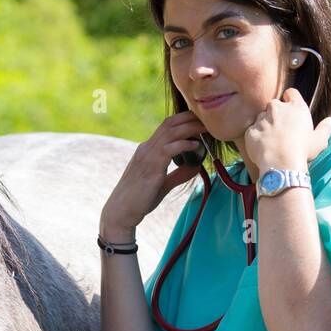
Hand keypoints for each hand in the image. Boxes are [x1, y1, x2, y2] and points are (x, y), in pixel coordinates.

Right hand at [101, 110, 205, 235]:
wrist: (121, 212)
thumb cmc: (139, 200)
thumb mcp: (162, 184)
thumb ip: (178, 175)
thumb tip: (196, 167)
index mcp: (147, 150)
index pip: (167, 126)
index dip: (185, 120)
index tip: (202, 122)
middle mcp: (146, 148)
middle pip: (170, 123)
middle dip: (190, 118)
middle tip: (209, 120)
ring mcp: (147, 156)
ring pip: (171, 132)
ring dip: (191, 128)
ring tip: (206, 128)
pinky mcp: (151, 166)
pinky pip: (170, 148)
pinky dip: (185, 144)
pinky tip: (196, 146)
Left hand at [244, 88, 330, 175]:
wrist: (281, 163)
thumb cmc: (303, 151)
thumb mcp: (319, 140)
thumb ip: (326, 128)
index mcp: (296, 107)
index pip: (291, 92)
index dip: (290, 98)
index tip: (290, 108)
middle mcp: (277, 109)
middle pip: (274, 105)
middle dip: (276, 114)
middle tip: (281, 130)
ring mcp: (262, 119)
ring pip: (261, 117)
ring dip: (265, 125)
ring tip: (272, 142)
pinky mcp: (251, 130)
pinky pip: (253, 131)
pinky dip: (256, 137)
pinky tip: (263, 148)